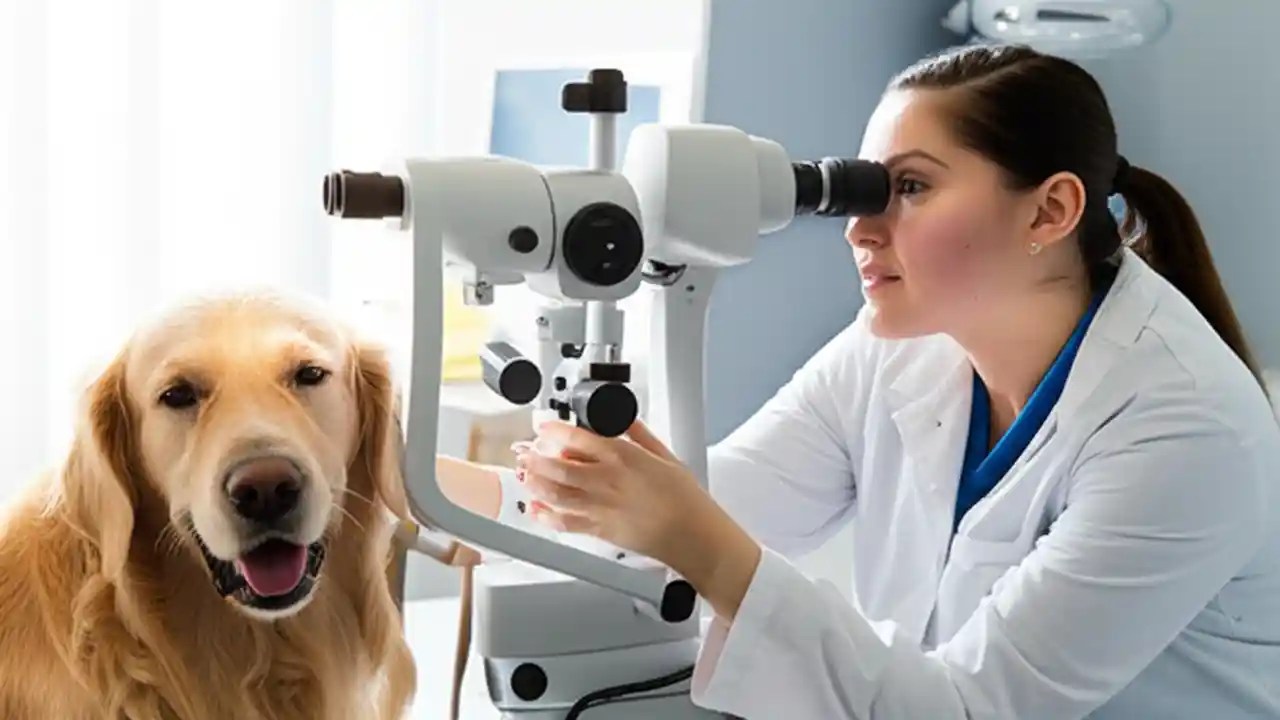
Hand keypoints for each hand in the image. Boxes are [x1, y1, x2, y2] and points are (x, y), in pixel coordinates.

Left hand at [515, 419, 704, 563]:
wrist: (692, 535)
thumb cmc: (684, 499)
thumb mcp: (665, 455)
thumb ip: (638, 434)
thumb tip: (621, 418)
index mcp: (623, 457)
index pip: (576, 437)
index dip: (552, 429)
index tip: (542, 426)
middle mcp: (607, 481)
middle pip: (557, 466)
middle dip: (535, 456)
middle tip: (525, 450)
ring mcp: (600, 507)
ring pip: (555, 493)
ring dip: (534, 482)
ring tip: (524, 473)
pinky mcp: (599, 530)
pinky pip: (564, 522)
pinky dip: (544, 515)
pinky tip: (535, 507)